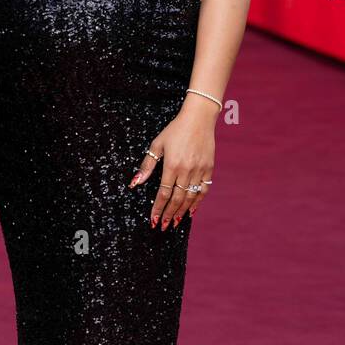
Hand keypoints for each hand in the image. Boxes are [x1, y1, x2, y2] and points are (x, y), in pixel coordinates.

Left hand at [128, 99, 216, 228]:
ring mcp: (199, 170)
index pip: (163, 193)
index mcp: (172, 165)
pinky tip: (191, 211)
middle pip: (177, 199)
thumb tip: (135, 183)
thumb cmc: (175, 130)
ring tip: (174, 222)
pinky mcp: (209, 168)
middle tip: (162, 226)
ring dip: (181, 212)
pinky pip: (203, 190)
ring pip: (190, 197)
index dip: (158, 208)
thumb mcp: (157, 145)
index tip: (153, 220)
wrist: (199, 118)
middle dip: (168, 214)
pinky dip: (197, 202)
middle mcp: (187, 170)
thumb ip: (147, 166)